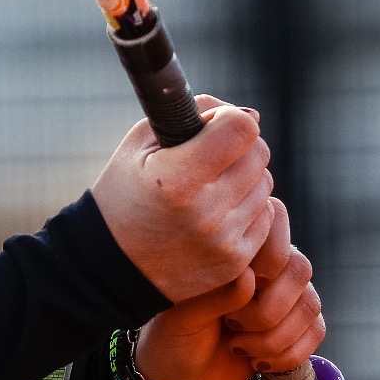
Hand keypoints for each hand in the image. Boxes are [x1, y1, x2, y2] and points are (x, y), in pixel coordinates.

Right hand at [90, 96, 270, 301]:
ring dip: (244, 179)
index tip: (212, 125)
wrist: (113, 264)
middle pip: (259, 155)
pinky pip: (265, 218)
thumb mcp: (140, 145)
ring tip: (209, 188)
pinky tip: (216, 214)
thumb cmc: (124, 193)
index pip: (241, 129)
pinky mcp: (236, 261)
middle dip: (239, 147)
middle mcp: (206, 212)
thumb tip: (251, 115)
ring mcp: (224, 241)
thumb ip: (192, 115)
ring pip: (264, 185)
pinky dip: (247, 210)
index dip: (229, 117)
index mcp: (178, 178)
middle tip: (210, 157)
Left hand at [133, 199, 325, 379]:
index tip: (245, 282)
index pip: (274, 219)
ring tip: (237, 346)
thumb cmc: (175, 335)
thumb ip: (216, 293)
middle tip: (231, 324)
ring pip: (310, 304)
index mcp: (235, 247)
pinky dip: (287, 354)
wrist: (184, 377)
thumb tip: (250, 278)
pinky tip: (256, 360)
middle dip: (267, 310)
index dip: (268, 254)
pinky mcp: (298, 326)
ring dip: (273, 337)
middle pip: (299, 268)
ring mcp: (286, 295)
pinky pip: (316, 331)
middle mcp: (266, 265)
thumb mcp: (183, 314)